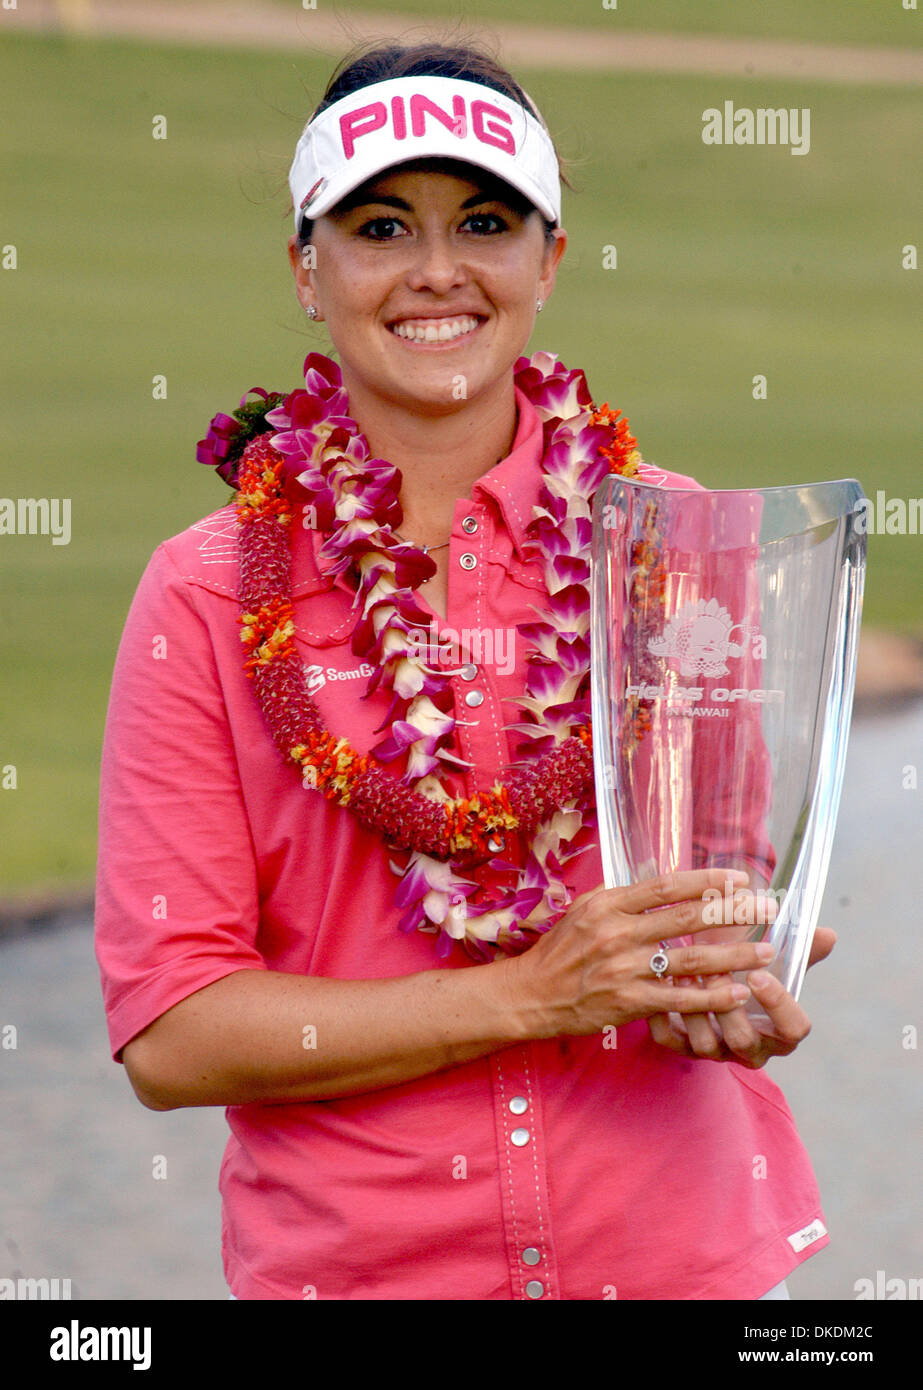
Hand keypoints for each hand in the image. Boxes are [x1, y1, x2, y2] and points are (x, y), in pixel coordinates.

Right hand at [504, 868, 775, 1039]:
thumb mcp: (585, 910)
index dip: (707, 881)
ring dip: (735, 956)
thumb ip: (623, 898)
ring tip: (767, 952)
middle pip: (687, 918)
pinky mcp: (629, 1002)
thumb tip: (663, 881)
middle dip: (733, 913)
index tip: (740, 879)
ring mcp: (624, 968)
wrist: (531, 993)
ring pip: (691, 959)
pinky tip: (739, 993)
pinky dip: (713, 996)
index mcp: (609, 904)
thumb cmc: (561, 950)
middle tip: (767, 909)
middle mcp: (618, 932)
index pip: (667, 886)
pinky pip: (680, 998)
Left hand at [647, 924, 835, 1067]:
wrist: (711, 980)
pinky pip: (669, 1041)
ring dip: (693, 1007)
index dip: (780, 1005)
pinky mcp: (682, 1047)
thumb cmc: (749, 969)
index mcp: (780, 1030)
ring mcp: (715, 1050)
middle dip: (728, 1006)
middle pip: (744, 1041)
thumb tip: (828, 934)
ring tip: (682, 972)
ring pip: (705, 1043)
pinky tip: (659, 986)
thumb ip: (800, 949)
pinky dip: (662, 1016)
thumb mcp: (774, 959)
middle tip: (715, 972)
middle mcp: (750, 1048)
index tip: (760, 974)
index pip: (794, 1029)